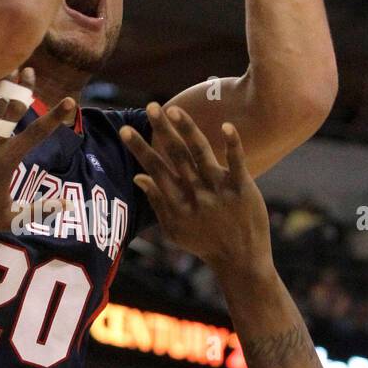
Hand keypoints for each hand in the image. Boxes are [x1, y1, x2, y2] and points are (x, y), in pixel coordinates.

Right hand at [120, 104, 272, 279]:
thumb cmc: (204, 244)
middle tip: (150, 106)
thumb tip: (139, 176)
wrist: (241, 261)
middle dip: (161, 131)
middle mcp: (195, 195)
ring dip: (188, 130)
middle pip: (175, 157)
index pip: (154, 170)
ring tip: (174, 110)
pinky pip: (237, 163)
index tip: (124, 130)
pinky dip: (232, 145)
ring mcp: (219, 191)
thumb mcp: (174, 229)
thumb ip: (157, 202)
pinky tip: (227, 126)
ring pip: (200, 154)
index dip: (140, 149)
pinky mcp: (242, 189)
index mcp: (177, 204)